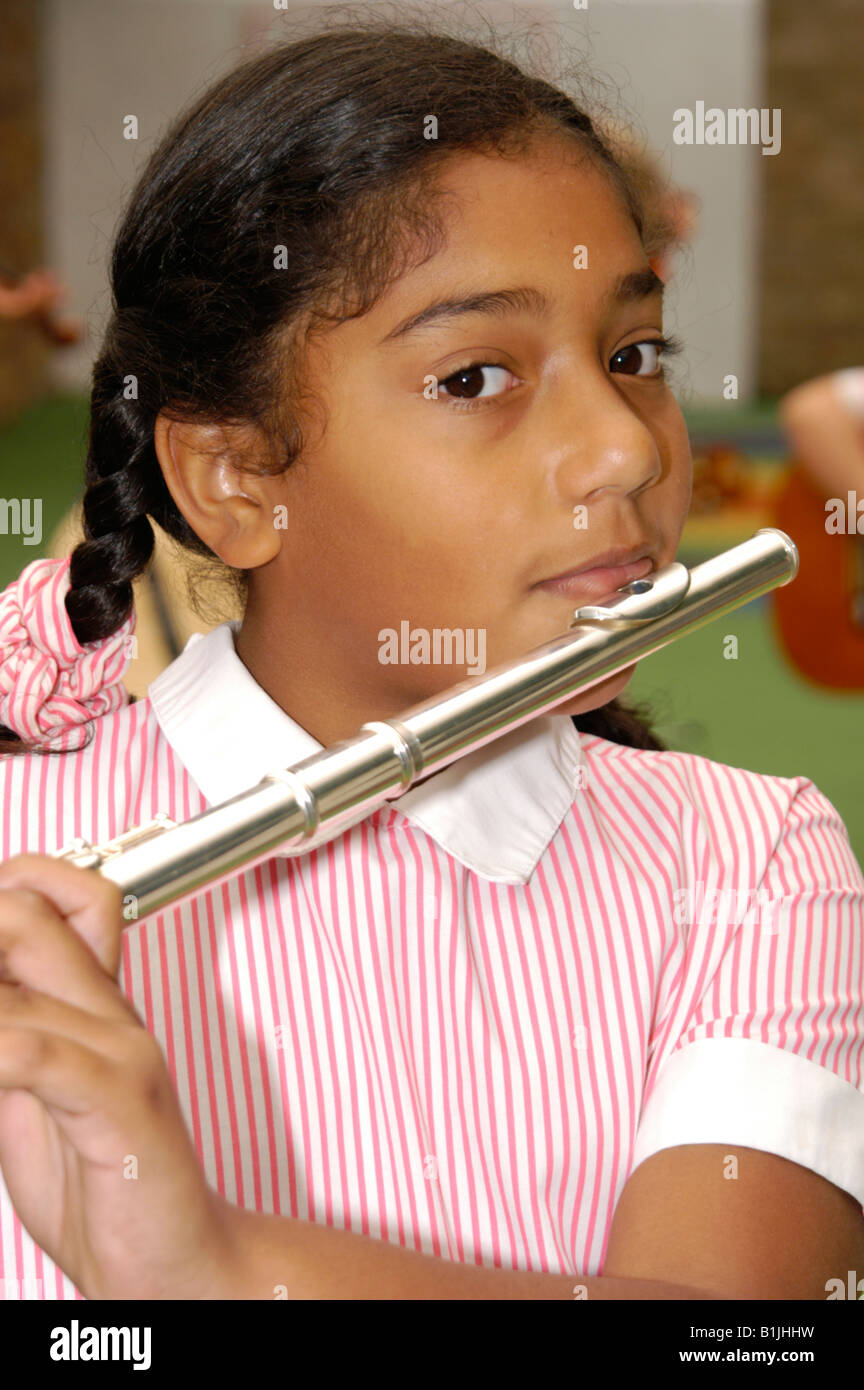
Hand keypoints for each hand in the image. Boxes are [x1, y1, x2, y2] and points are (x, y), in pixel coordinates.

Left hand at [0, 854, 237, 1298]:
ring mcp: (121, 1053)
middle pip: (26, 914)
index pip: (55, 894)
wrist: (180, 1263)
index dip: (3, 896)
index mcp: (94, 1004)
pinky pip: (39, 1057)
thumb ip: (6, 1043)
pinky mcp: (120, 1104)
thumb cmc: (105, 1187)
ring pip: (14, 993)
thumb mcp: (30, 1100)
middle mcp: (111, 1014)